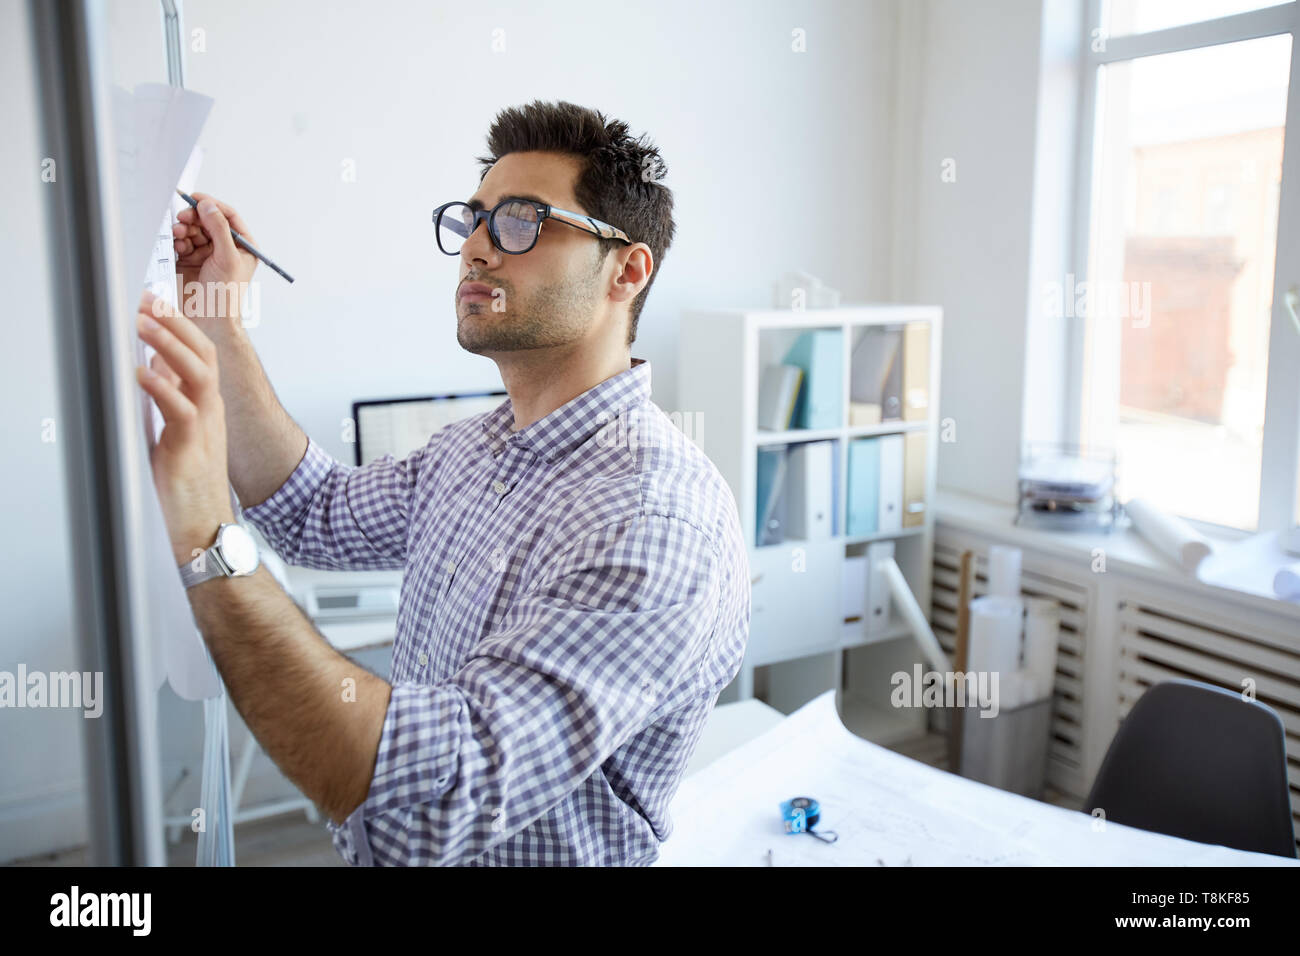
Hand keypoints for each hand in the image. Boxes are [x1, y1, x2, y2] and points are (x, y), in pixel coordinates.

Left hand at [134, 289, 235, 566]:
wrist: (206, 527)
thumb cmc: (190, 488)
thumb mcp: (176, 434)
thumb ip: (170, 400)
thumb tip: (154, 368)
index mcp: (207, 407)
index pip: (199, 355)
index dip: (178, 326)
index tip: (154, 301)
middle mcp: (210, 413)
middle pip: (202, 356)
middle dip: (175, 324)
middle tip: (150, 300)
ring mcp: (205, 429)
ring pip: (196, 375)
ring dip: (169, 346)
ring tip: (144, 324)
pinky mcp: (192, 449)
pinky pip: (181, 411)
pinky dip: (162, 389)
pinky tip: (142, 374)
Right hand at [171, 192, 258, 323]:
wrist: (207, 320)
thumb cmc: (224, 295)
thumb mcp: (227, 257)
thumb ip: (218, 228)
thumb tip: (208, 205)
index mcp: (242, 247)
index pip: (228, 217)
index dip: (213, 205)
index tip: (196, 199)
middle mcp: (225, 249)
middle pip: (207, 221)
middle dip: (194, 217)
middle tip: (183, 217)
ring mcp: (206, 255)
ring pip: (193, 231)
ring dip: (184, 229)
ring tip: (179, 234)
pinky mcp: (189, 261)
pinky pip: (182, 242)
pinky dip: (178, 240)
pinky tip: (177, 244)